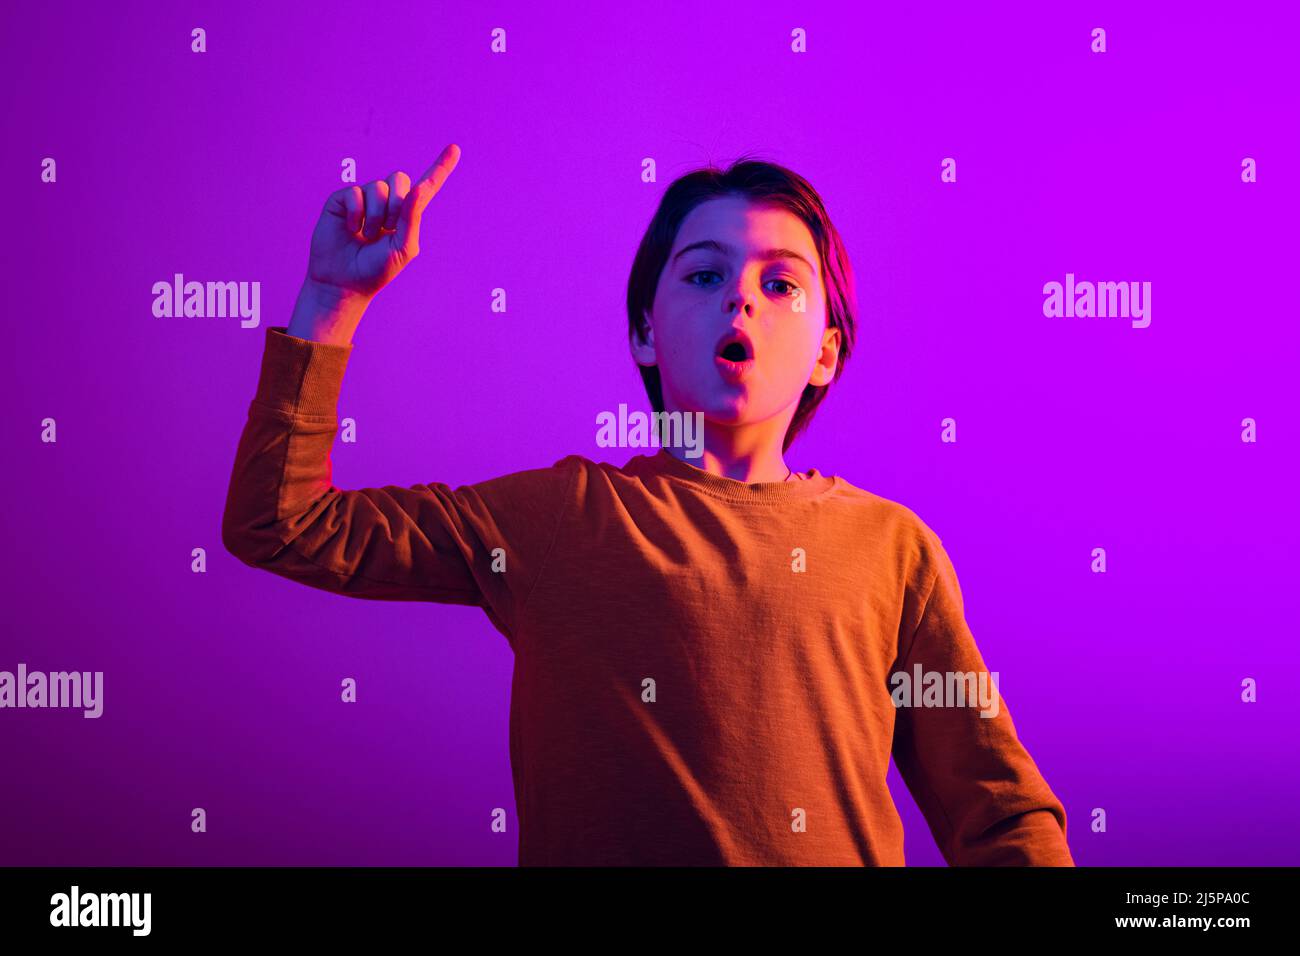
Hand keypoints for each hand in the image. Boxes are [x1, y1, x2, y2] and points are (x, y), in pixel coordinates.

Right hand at [304, 143, 461, 300]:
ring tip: (366, 235)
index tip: (455, 149)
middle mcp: (386, 202)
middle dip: (396, 204)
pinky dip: (357, 214)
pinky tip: (352, 229)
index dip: (440, 167)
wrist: (344, 282)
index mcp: (406, 214)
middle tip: (386, 229)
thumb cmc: (377, 270)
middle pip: (400, 179)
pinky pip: (355, 192)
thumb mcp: (403, 248)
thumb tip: (418, 188)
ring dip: (375, 216)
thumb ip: (411, 218)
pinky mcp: (342, 200)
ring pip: (378, 186)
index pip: (426, 187)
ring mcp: (363, 199)